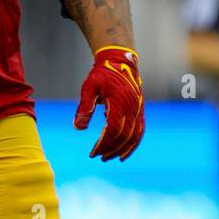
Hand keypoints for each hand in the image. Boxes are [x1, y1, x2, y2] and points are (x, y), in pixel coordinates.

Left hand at [74, 45, 144, 160]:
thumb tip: (78, 128)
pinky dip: (134, 143)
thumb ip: (84, 107)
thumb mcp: (89, 87)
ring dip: (123, 149)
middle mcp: (132, 108)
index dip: (103, 144)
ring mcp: (138, 109)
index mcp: (119, 102)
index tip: (93, 153)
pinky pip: (140, 130)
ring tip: (110, 158)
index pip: (113, 131)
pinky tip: (124, 151)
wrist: (121, 60)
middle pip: (124, 136)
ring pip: (135, 136)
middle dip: (111, 149)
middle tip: (99, 157)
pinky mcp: (140, 110)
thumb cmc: (103, 73)